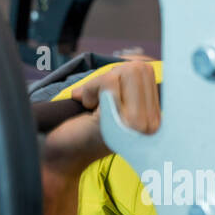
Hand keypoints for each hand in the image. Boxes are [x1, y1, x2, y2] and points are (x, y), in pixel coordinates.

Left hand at [41, 61, 160, 185]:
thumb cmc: (81, 128)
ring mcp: (141, 125)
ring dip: (100, 84)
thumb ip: (128, 83)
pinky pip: (110, 82)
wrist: (62, 155)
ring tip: (94, 106)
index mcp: (152, 118)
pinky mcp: (124, 123)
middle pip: (139, 69)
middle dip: (109, 77)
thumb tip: (135, 59)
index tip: (103, 98)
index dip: (118, 75)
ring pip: (127, 72)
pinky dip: (91, 90)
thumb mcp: (111, 101)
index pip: (146, 72)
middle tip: (96, 102)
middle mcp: (153, 124)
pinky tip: (89, 110)